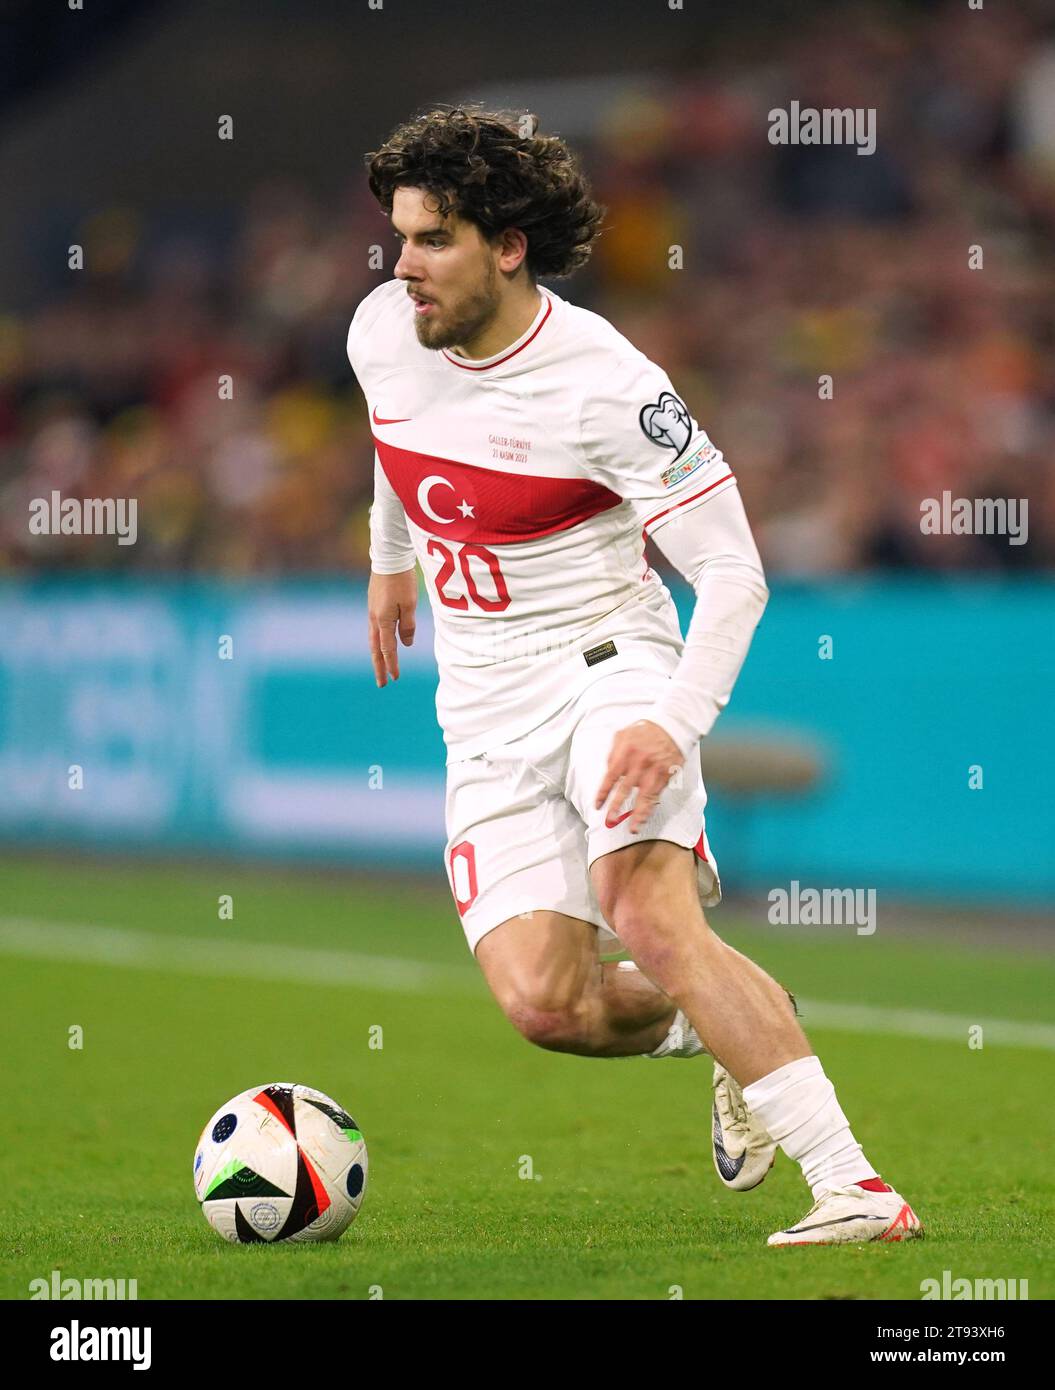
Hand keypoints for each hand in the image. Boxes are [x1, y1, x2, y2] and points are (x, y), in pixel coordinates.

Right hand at [368, 570, 416, 685]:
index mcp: (382, 621)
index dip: (392, 665)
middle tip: (382, 683)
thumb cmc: (401, 581)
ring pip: (373, 639)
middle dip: (379, 667)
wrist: (388, 558)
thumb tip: (406, 644)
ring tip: (381, 667)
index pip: (388, 649)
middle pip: (376, 648)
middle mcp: (374, 618)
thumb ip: (407, 626)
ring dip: (378, 655)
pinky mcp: (374, 604)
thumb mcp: (409, 604)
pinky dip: (378, 641)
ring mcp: (372, 611)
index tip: (395, 678)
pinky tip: (383, 643)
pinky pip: (375, 629)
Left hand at [595, 720, 684, 833]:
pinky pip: (657, 794)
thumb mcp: (623, 735)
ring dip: (639, 814)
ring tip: (633, 829)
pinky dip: (651, 807)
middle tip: (610, 820)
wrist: (672, 725)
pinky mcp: (666, 775)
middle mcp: (639, 763)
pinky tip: (645, 816)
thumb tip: (608, 772)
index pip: (610, 776)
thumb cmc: (645, 730)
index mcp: (625, 752)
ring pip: (645, 796)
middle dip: (617, 807)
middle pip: (626, 789)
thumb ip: (613, 754)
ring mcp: (654, 770)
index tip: (598, 805)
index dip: (603, 793)